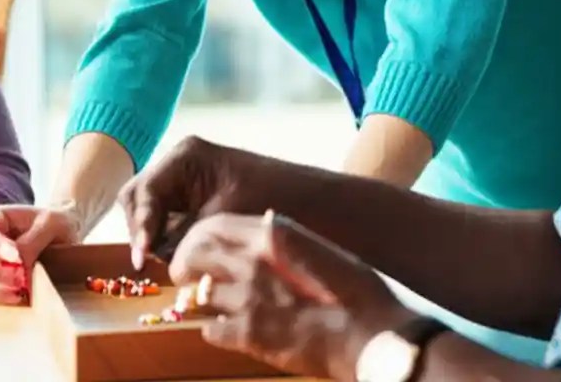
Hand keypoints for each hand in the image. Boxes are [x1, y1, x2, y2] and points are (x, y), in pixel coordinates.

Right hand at [0, 204, 79, 304]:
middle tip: (27, 276)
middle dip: (6, 274)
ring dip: (3, 290)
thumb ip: (32, 241)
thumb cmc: (53, 224)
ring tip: (25, 287)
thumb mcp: (50, 224)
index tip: (18, 258)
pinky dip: (2, 300)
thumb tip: (18, 262)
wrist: (61, 239)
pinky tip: (21, 297)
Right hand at [119, 135, 302, 267]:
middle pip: (137, 201)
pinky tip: (183, 261)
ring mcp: (186, 187)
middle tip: (147, 264)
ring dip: (154, 240)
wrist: (321, 205)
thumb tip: (155, 256)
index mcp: (184, 156)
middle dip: (141, 231)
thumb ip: (183, 236)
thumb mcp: (224, 218)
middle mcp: (179, 168)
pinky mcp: (196, 207)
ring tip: (172, 263)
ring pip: (150, 216)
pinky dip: (170, 243)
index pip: (144, 193)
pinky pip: (169, 226)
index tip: (142, 258)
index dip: (140, 226)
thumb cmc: (276, 200)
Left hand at [170, 212, 411, 380]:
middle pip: (194, 253)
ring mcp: (249, 298)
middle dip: (186, 263)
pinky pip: (212, 330)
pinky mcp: (250, 335)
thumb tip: (264, 228)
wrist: (374, 336)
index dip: (198, 236)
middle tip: (188, 276)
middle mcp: (254, 261)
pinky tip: (228, 330)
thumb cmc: (357, 292)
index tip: (197, 246)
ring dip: (201, 299)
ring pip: (199, 293)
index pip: (212, 225)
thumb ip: (286, 240)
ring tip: (211, 304)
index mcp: (274, 235)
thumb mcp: (320, 249)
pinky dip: (216, 330)